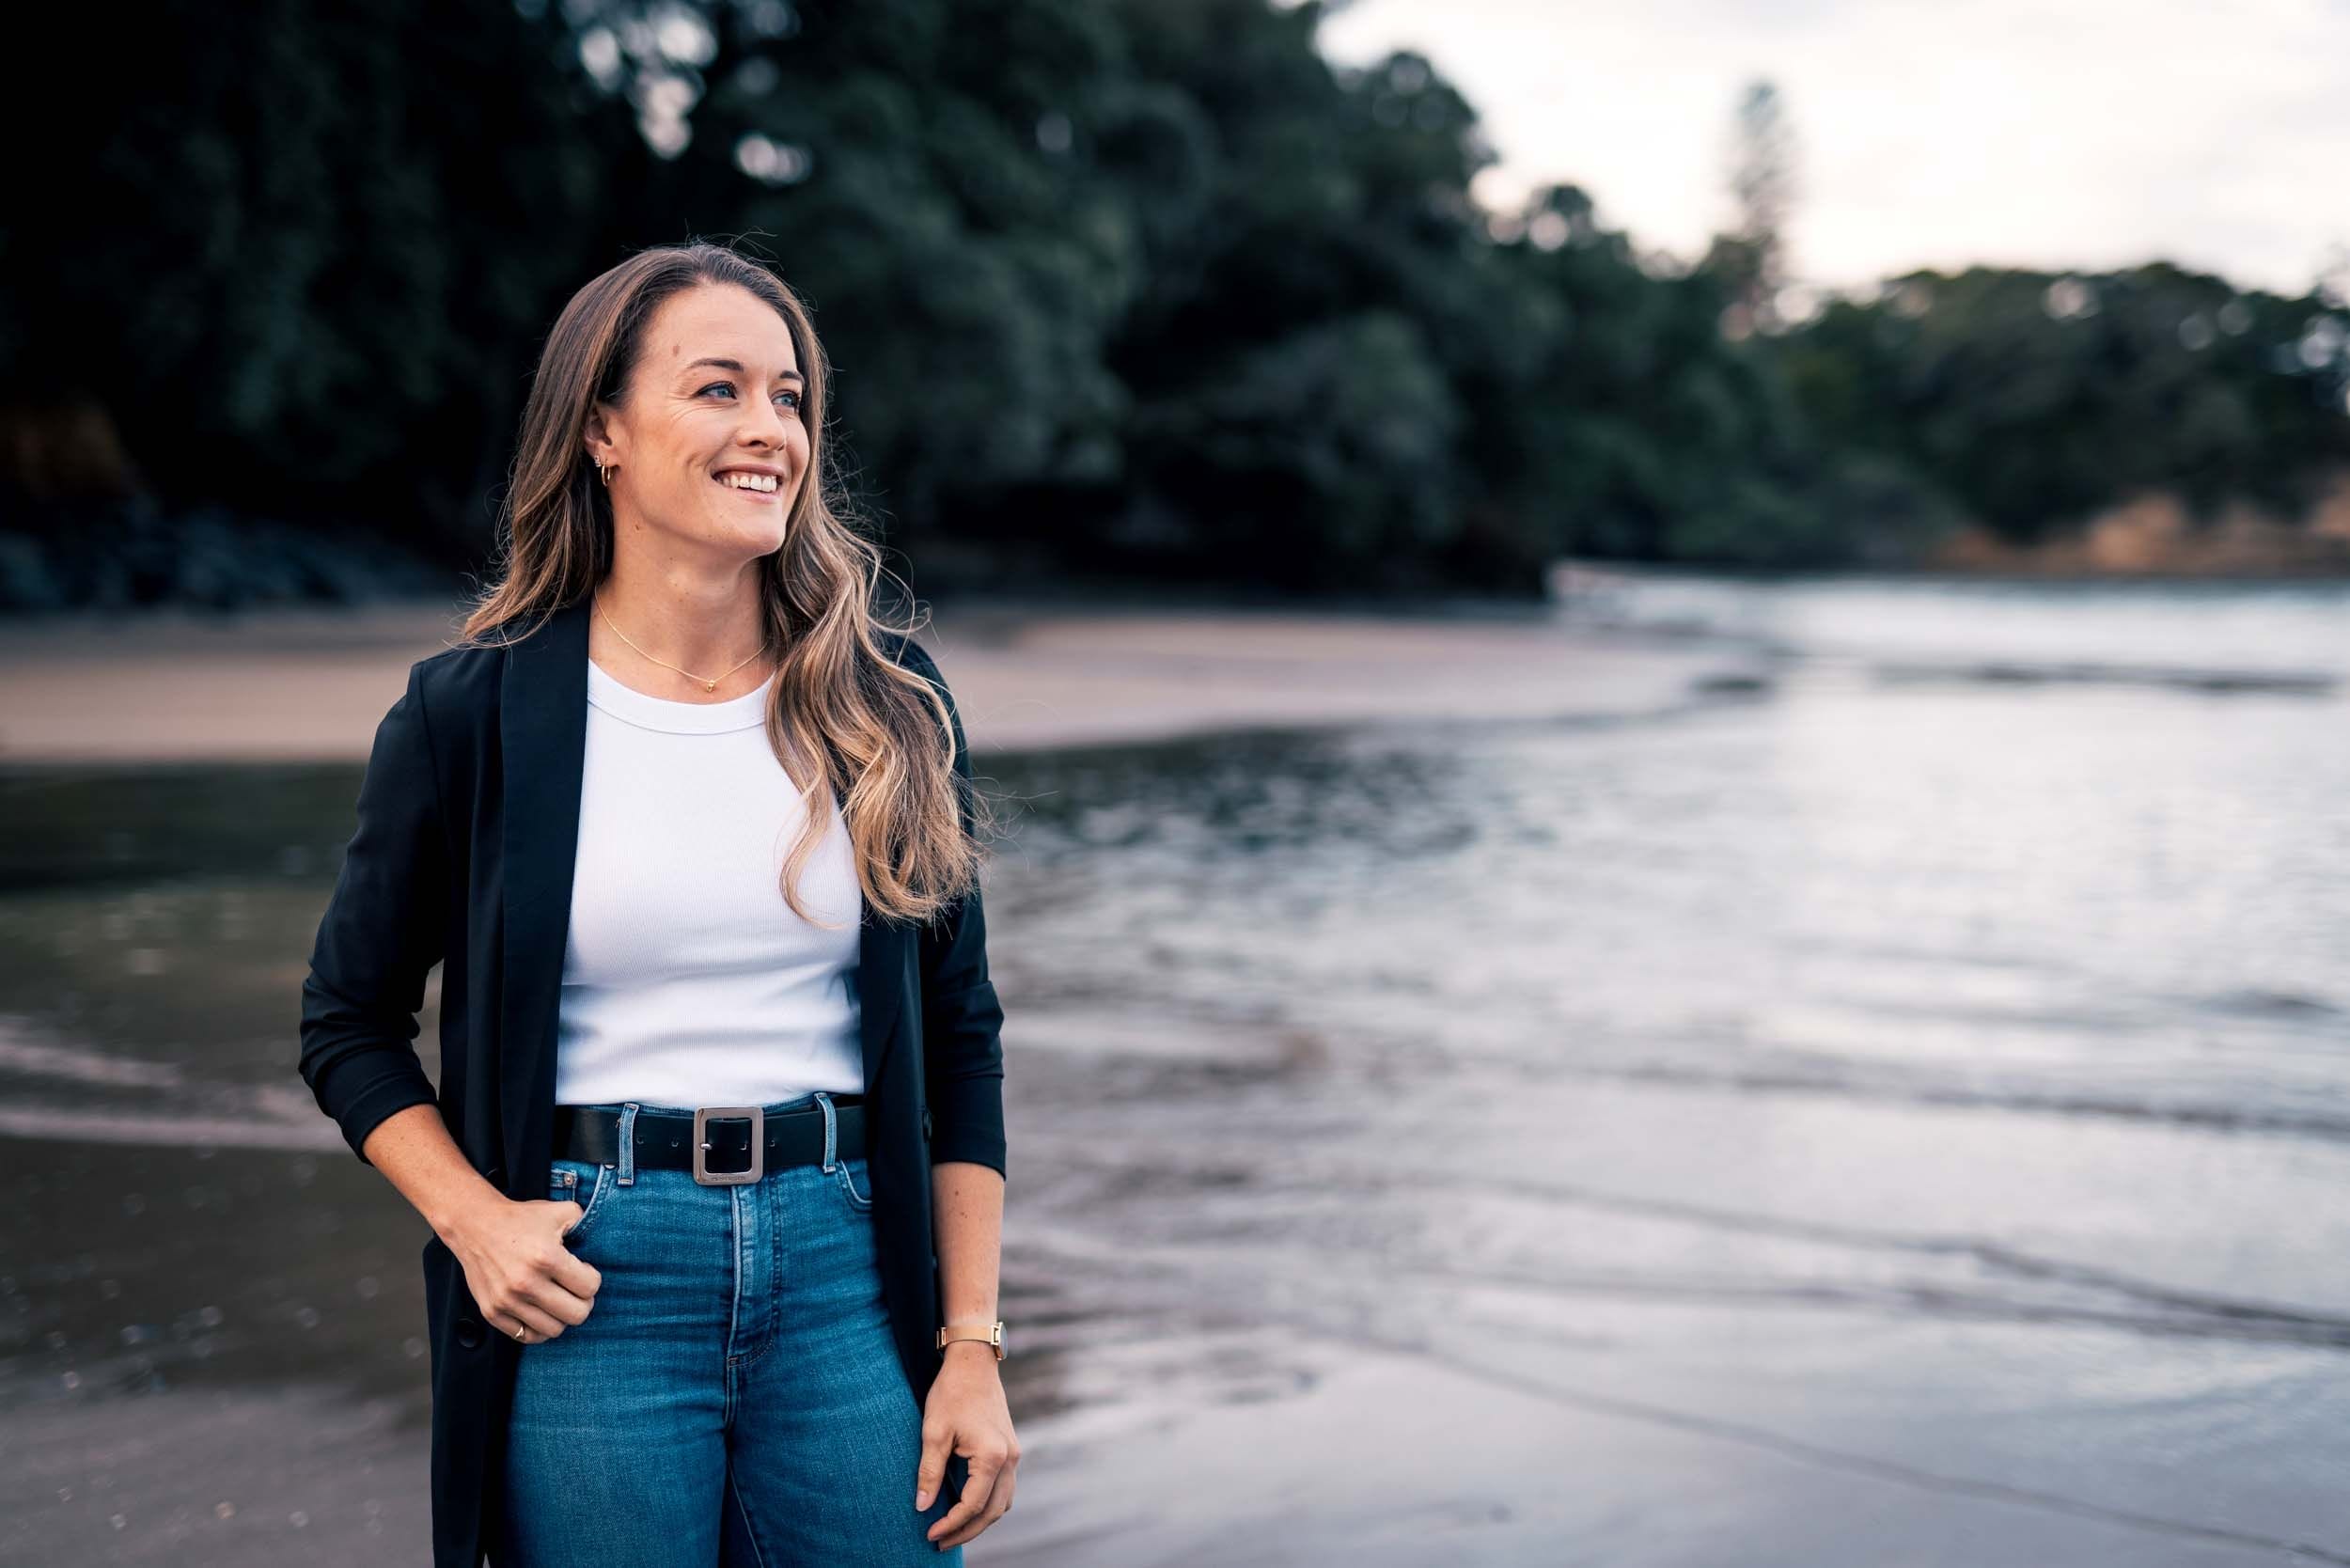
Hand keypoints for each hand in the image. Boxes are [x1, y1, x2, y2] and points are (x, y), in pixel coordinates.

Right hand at [445, 1194, 601, 1342]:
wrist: (474, 1225)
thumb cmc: (520, 1219)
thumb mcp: (560, 1211)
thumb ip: (586, 1223)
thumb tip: (602, 1243)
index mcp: (546, 1257)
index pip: (590, 1287)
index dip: (592, 1279)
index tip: (582, 1271)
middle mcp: (526, 1283)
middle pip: (577, 1315)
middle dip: (583, 1302)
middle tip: (575, 1289)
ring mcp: (507, 1301)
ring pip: (554, 1330)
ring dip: (561, 1316)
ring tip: (557, 1299)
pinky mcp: (492, 1312)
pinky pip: (527, 1336)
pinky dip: (539, 1328)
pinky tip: (540, 1310)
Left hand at [914, 1346, 1019, 1547]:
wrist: (973, 1362)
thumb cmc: (951, 1393)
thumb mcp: (933, 1433)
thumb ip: (929, 1472)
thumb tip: (922, 1507)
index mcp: (991, 1456)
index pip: (972, 1505)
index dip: (951, 1524)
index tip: (930, 1533)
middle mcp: (1009, 1458)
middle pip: (993, 1511)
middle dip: (967, 1531)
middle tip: (940, 1542)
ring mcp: (1013, 1454)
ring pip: (1003, 1502)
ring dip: (981, 1521)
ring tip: (954, 1529)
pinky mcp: (1010, 1449)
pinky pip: (1004, 1488)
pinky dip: (989, 1503)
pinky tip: (968, 1506)